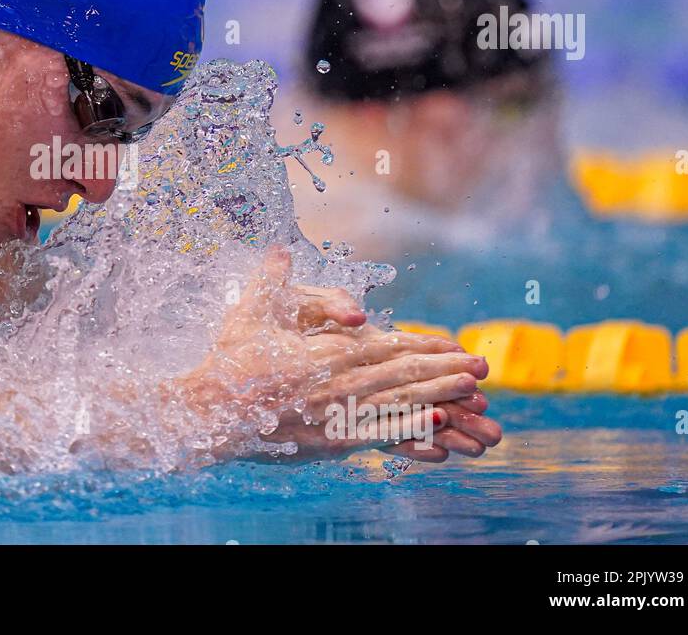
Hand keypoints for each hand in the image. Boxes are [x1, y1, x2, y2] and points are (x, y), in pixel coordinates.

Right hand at [177, 245, 500, 461]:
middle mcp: (334, 382)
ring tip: (472, 394)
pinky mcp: (325, 440)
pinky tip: (436, 431)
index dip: (422, 345)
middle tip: (481, 368)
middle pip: (399, 373)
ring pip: (394, 403)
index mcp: (321, 352)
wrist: (206, 412)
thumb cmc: (226, 363)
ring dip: (437, 397)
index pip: (384, 346)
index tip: (454, 345)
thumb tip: (279, 246)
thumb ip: (269, 280)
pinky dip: (407, 431)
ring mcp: (333, 414)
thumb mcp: (247, 314)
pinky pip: (374, 435)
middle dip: (443, 370)